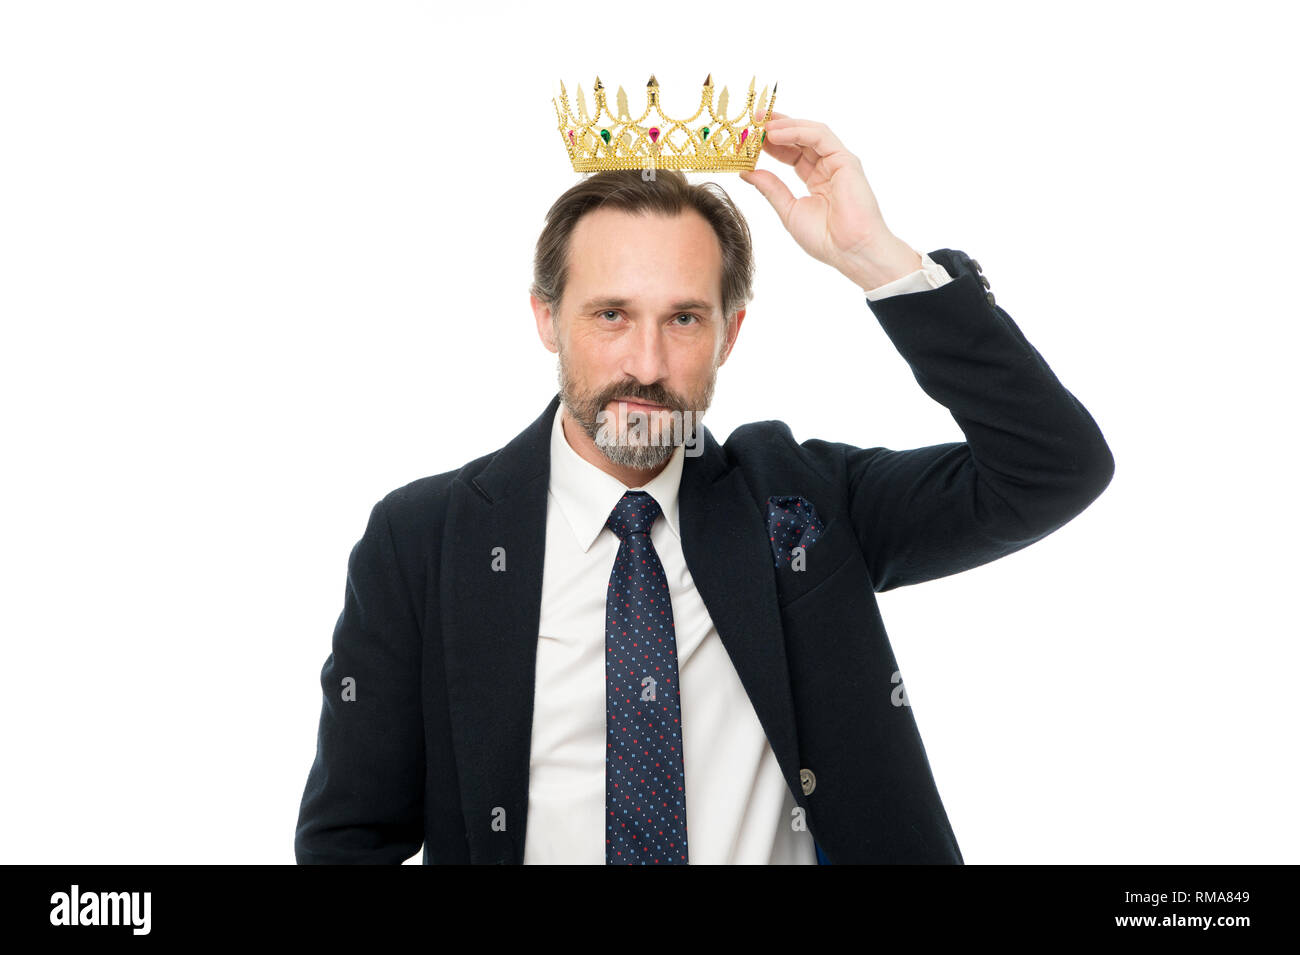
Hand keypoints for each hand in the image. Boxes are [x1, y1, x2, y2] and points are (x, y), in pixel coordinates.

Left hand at [739, 110, 921, 291]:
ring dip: (785, 125)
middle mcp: (828, 167)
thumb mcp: (788, 210)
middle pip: (800, 137)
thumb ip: (770, 188)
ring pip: (810, 132)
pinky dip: (797, 131)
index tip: (749, 135)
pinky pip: (820, 136)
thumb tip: (746, 172)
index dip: (771, 142)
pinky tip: (776, 134)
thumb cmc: (825, 239)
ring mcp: (838, 162)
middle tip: (753, 118)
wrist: (849, 251)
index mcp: (816, 179)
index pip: (791, 152)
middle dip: (776, 126)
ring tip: (761, 124)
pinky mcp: (846, 160)